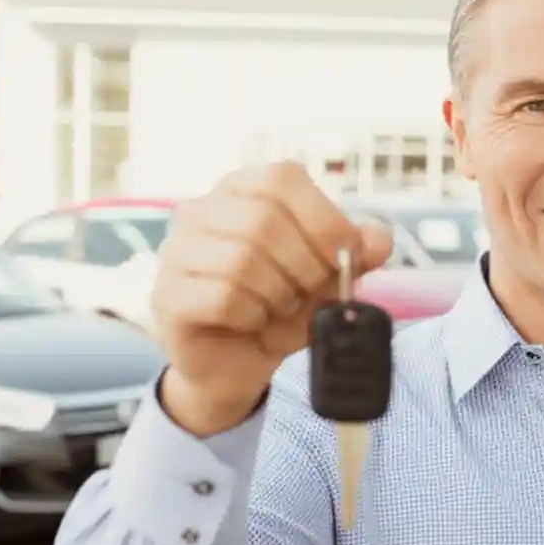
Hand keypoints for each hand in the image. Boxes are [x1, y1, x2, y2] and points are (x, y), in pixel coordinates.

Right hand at [151, 162, 393, 435]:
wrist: (237, 365)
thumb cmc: (280, 308)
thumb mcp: (328, 277)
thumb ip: (355, 253)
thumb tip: (377, 238)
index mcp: (241, 188)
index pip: (282, 179)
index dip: (322, 218)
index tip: (345, 257)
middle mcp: (200, 210)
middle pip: (262, 221)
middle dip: (304, 265)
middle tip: (310, 292)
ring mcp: (176, 252)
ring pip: (240, 260)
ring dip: (277, 294)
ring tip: (279, 308)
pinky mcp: (166, 296)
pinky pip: (221, 297)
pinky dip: (252, 315)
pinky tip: (253, 322)